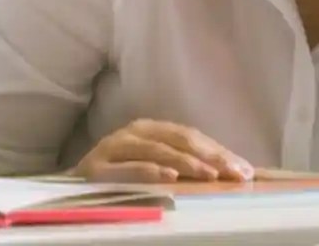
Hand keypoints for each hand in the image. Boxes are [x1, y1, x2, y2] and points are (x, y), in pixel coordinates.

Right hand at [72, 119, 254, 182]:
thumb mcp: (154, 166)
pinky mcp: (97, 167)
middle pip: (179, 139)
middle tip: (236, 174)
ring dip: (186, 162)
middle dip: (211, 156)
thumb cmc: (120, 178)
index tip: (246, 171)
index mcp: (152, 130)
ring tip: (211, 174)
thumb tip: (233, 173)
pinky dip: (150, 170)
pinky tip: (170, 177)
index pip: (192, 137)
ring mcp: (114, 147)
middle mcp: (135, 132)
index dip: (220, 151)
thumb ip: (185, 166)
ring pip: (157, 150)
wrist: (73, 188)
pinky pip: (127, 168)